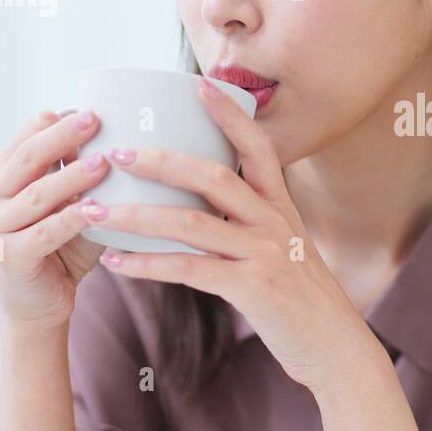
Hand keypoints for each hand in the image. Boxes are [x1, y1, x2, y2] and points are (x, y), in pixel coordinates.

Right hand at [0, 109, 111, 330]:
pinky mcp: (10, 256)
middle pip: (28, 158)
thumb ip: (84, 173)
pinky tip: (95, 209)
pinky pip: (44, 233)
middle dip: (63, 136)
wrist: (40, 304)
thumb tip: (122, 135)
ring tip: (104, 162)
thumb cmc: (62, 246)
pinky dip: (71, 219)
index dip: (56, 122)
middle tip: (95, 119)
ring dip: (72, 176)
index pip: (25, 138)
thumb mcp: (72, 202)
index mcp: (3, 175)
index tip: (92, 109)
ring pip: (38, 194)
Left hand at [82, 77, 370, 390]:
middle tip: (117, 151)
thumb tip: (206, 199)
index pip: (257, 147)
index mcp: (281, 206)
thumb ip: (253, 220)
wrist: (335, 346)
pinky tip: (116, 261)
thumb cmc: (301, 296)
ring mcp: (264, 254)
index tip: (198, 84)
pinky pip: (190, 270)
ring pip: (193, 223)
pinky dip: (148, 264)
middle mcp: (275, 222)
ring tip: (96, 211)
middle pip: (214, 176)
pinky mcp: (252, 289)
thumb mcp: (286, 246)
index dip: (229, 115)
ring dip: (138, 215)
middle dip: (161, 160)